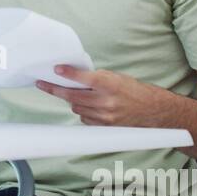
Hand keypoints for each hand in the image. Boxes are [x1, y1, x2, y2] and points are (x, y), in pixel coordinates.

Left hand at [35, 65, 165, 126]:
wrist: (153, 110)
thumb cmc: (134, 91)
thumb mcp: (116, 77)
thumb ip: (96, 78)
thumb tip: (74, 77)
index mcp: (109, 84)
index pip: (83, 78)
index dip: (68, 73)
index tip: (56, 69)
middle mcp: (106, 100)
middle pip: (72, 96)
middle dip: (56, 89)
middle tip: (43, 84)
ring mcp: (104, 115)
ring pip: (76, 107)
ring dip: (72, 100)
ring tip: (75, 94)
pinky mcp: (104, 126)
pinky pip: (84, 118)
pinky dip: (83, 112)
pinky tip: (89, 106)